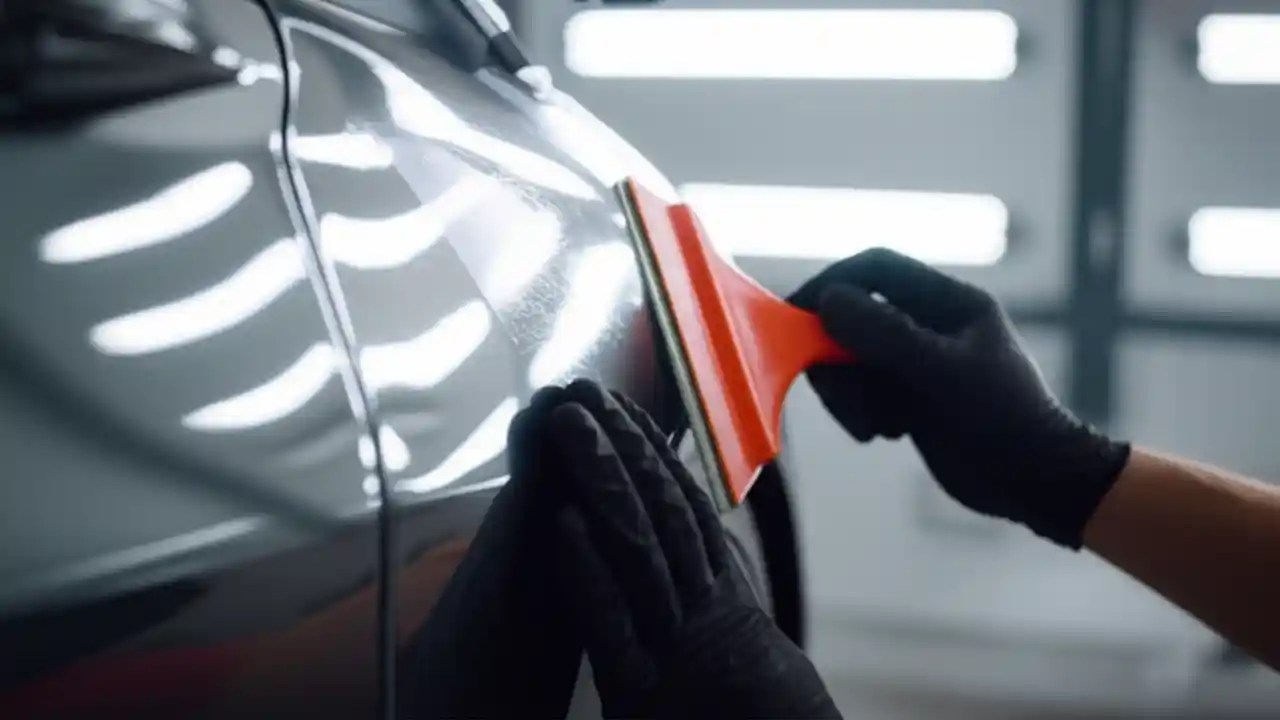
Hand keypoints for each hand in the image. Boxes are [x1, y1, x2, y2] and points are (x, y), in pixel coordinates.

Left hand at [546, 380, 839, 718]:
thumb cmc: (768, 717)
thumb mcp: (742, 646)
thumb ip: (718, 595)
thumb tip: (701, 542)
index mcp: (721, 599)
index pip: (682, 509)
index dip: (652, 454)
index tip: (625, 407)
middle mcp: (700, 612)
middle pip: (660, 512)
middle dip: (621, 447)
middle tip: (585, 392)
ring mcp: (675, 648)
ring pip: (639, 546)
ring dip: (601, 480)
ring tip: (570, 425)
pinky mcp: (643, 694)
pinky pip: (612, 622)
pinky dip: (588, 570)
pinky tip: (564, 521)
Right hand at [790, 248, 1128, 547]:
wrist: (1034, 483)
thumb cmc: (1002, 421)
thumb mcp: (942, 373)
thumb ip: (886, 333)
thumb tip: (829, 300)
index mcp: (949, 302)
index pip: (874, 268)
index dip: (832, 284)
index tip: (796, 317)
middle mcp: (930, 324)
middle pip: (853, 317)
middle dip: (837, 358)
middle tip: (842, 398)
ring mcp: (918, 361)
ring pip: (852, 358)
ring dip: (849, 393)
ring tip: (878, 427)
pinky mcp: (909, 395)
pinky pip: (861, 389)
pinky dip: (861, 410)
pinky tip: (890, 433)